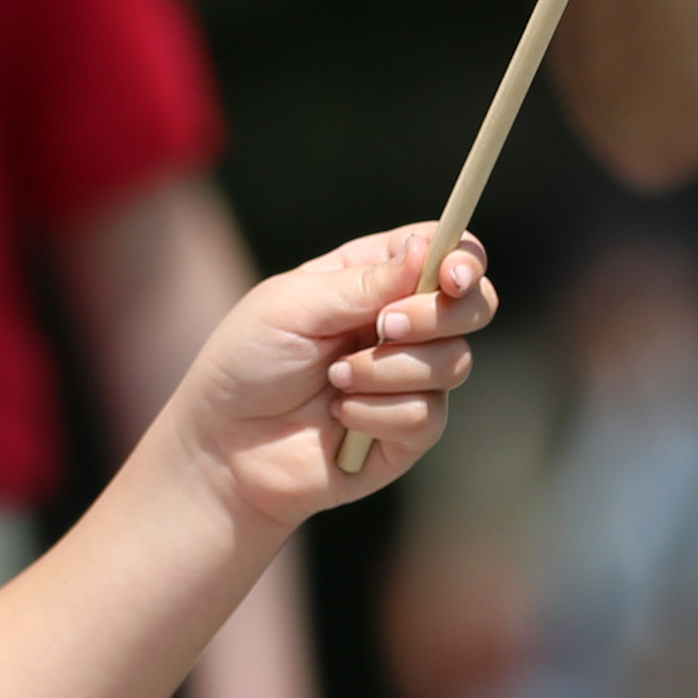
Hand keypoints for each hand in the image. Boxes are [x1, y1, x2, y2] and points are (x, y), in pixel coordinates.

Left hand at [165, 228, 495, 526]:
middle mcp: (401, 324)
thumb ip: (362, 283)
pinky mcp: (408, 433)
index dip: (463, 259)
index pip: (446, 252)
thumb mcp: (293, 307)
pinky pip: (427, 416)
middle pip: (473, 305)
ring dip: (389, 369)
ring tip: (334, 379)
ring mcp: (409, 379)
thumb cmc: (248, 362)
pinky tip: (340, 416)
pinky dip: (378, 413)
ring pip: (454, 362)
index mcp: (373, 277)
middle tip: (385, 326)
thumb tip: (426, 250)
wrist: (224, 447)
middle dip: (436, 315)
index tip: (449, 275)